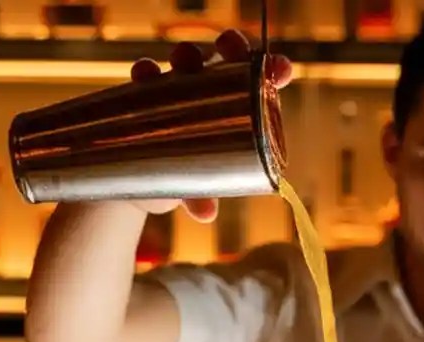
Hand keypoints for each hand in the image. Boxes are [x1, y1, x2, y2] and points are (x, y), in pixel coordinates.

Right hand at [126, 30, 293, 220]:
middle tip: (229, 48)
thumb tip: (203, 213)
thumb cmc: (188, 184)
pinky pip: (147, 76)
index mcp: (240, 111)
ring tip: (184, 62)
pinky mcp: (148, 94)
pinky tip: (144, 76)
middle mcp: (213, 93)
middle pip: (227, 59)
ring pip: (188, 61)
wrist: (146, 186)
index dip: (273, 69)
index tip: (279, 68)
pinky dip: (146, 72)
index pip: (263, 82)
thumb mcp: (197, 189)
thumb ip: (200, 196)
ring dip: (187, 55)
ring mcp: (182, 90)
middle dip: (231, 47)